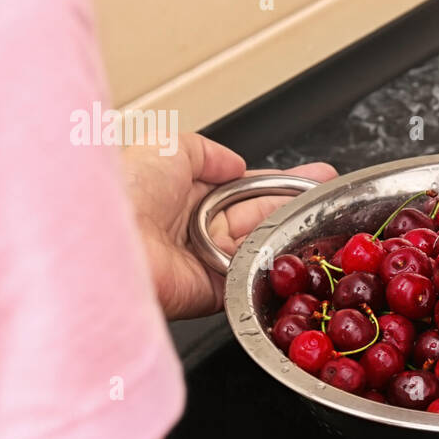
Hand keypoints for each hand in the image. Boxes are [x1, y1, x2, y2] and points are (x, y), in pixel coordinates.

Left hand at [122, 133, 336, 319]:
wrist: (107, 245)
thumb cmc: (127, 192)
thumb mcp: (167, 147)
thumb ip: (207, 152)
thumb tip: (236, 163)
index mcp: (183, 193)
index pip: (243, 188)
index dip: (278, 182)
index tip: (312, 178)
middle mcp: (196, 228)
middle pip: (259, 215)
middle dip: (297, 203)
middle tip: (332, 194)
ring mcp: (206, 260)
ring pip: (262, 244)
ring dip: (293, 229)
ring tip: (326, 215)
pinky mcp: (213, 292)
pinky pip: (252, 277)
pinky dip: (274, 264)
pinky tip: (302, 246)